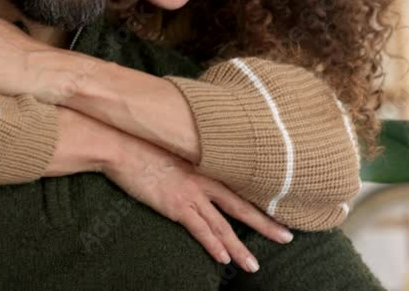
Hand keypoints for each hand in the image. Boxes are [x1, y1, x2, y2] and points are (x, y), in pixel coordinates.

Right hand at [103, 136, 292, 272]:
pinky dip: (213, 245)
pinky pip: (200, 229)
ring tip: (254, 265)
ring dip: (240, 247)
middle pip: (242, 206)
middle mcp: (204, 179)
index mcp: (206, 165)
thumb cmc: (142, 143)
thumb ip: (189, 156)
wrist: (121, 143)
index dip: (259, 200)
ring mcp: (191, 193)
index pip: (240, 186)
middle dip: (266, 224)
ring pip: (223, 225)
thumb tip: (194, 163)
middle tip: (287, 237)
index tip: (280, 210)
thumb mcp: (174, 146)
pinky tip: (224, 259)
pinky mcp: (175, 205)